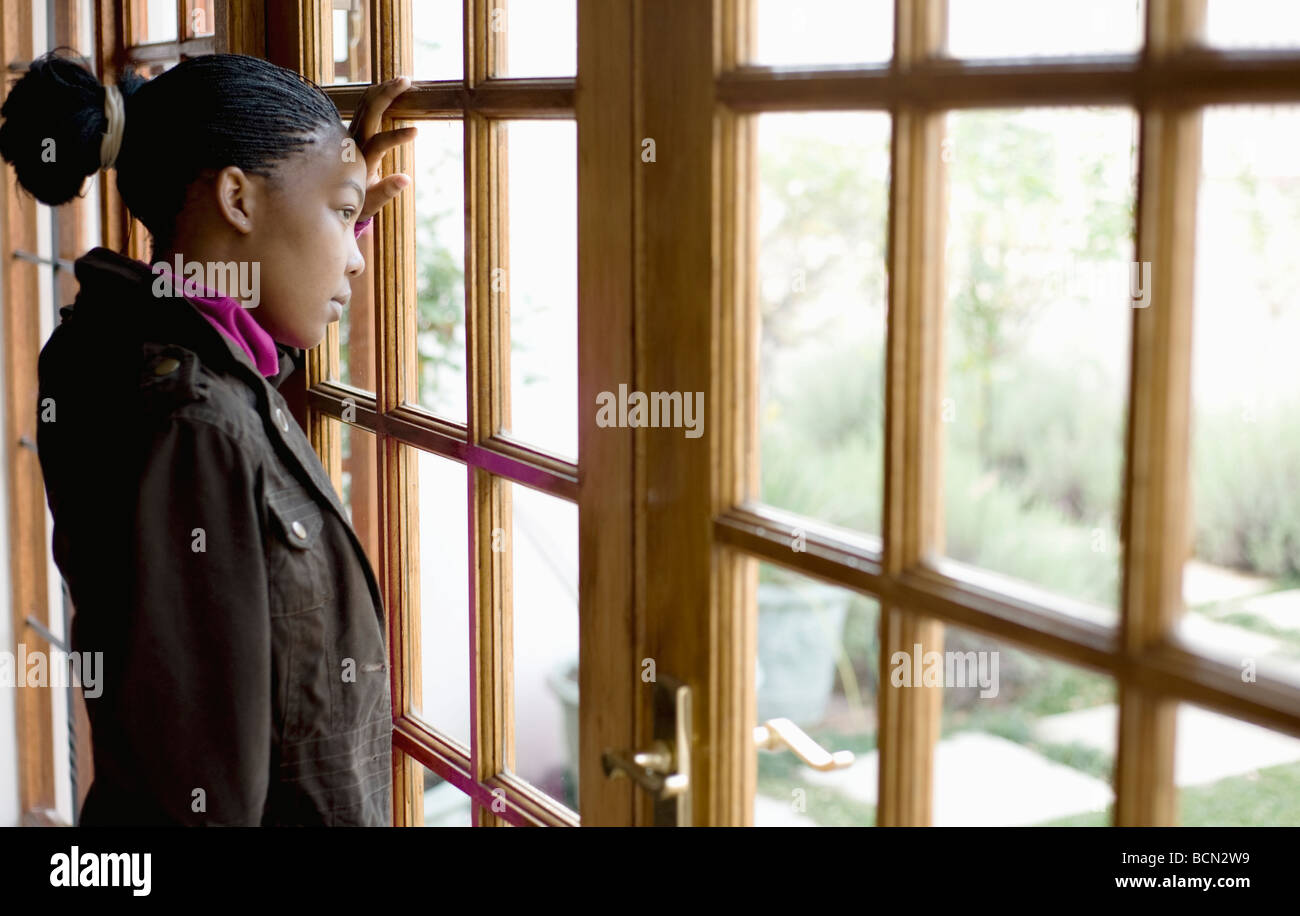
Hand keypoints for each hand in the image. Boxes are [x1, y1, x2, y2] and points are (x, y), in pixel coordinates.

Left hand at [347, 76, 417, 222]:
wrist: (331, 197)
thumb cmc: (355, 202)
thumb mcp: (371, 202)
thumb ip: (387, 191)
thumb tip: (406, 179)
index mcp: (361, 160)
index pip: (380, 142)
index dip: (397, 136)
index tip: (417, 131)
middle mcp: (354, 142)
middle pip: (369, 111)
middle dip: (387, 94)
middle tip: (407, 81)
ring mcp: (351, 133)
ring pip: (365, 104)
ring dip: (382, 90)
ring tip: (402, 80)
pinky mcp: (351, 129)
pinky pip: (363, 106)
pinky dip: (375, 94)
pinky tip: (388, 86)